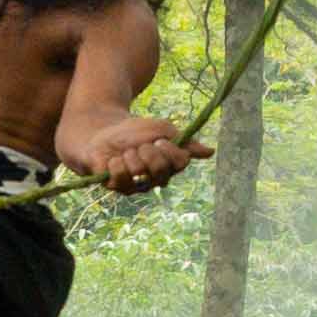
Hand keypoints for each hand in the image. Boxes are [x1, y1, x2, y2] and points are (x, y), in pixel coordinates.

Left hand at [74, 117, 211, 192]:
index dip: (169, 150)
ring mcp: (135, 186)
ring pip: (139, 173)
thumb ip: (186, 142)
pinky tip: (113, 159)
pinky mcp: (115, 187)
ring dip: (131, 155)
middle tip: (139, 146)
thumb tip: (211, 152)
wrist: (104, 130)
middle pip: (160, 169)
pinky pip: (120, 176)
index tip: (159, 140)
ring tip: (125, 152)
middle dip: (148, 151)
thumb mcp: (163, 131)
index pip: (180, 163)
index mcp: (170, 166)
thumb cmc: (135, 131)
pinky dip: (116, 163)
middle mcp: (155, 180)